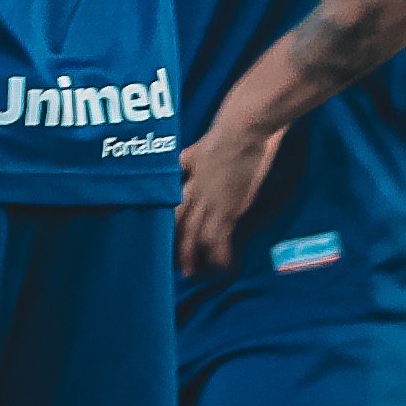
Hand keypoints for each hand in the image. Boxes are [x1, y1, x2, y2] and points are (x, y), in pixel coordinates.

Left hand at [173, 118, 285, 274]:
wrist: (243, 130)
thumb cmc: (222, 138)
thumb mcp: (193, 151)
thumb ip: (182, 165)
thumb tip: (171, 169)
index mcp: (182, 183)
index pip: (167, 211)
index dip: (165, 230)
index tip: (161, 245)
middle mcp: (192, 195)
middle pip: (178, 227)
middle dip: (176, 249)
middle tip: (176, 268)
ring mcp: (210, 203)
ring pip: (195, 236)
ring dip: (194, 256)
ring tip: (193, 274)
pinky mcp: (229, 208)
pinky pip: (221, 237)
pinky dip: (222, 254)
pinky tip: (225, 267)